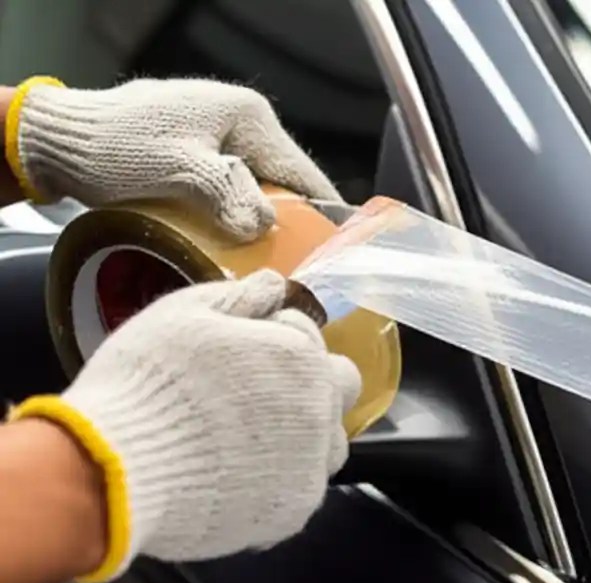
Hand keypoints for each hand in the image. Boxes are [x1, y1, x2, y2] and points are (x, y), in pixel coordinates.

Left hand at [5, 77, 339, 239]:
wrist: (57, 142)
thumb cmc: (114, 149)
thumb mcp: (179, 172)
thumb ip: (228, 194)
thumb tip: (264, 225)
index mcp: (248, 117)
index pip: (304, 173)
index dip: (327, 214)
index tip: (342, 251)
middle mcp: (240, 122)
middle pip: (283, 184)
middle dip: (291, 224)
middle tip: (300, 267)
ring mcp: (218, 138)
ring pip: (256, 191)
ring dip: (259, 226)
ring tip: (269, 264)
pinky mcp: (197, 156)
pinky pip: (231, 193)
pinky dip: (234, 220)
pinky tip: (232, 248)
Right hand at [40, 270, 359, 581]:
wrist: (116, 472)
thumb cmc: (146, 383)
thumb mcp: (183, 316)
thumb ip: (239, 297)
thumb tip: (274, 285)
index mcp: (300, 356)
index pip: (306, 335)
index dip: (272, 337)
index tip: (235, 352)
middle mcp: (320, 410)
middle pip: (337, 389)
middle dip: (309, 383)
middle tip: (255, 394)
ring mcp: (311, 466)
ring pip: (329, 445)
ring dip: (304, 437)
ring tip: (247, 441)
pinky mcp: (292, 513)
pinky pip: (300, 491)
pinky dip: (277, 483)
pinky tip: (234, 478)